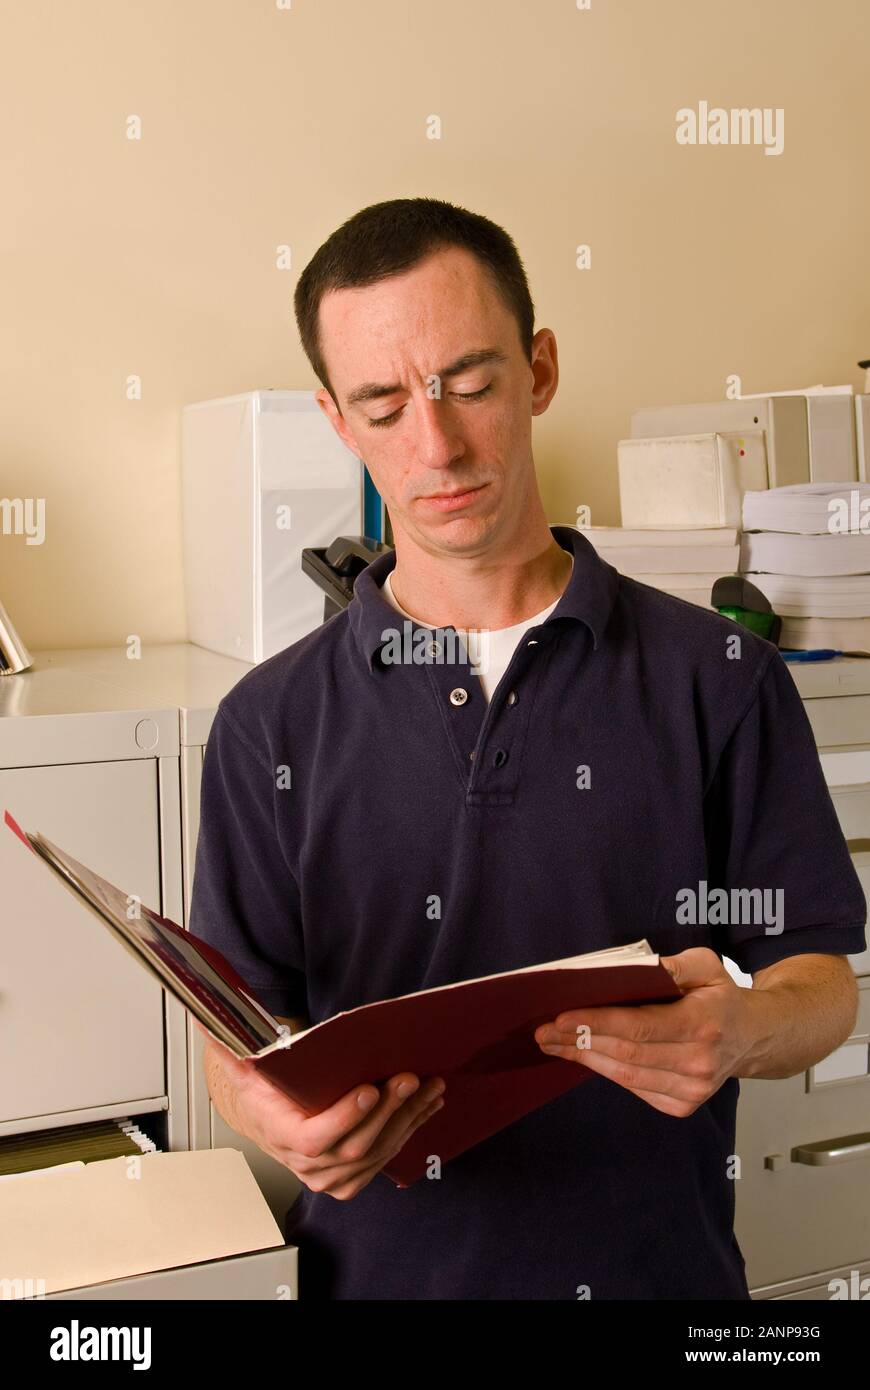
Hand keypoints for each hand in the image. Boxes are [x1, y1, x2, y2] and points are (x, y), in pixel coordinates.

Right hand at [195, 1022, 445, 1197]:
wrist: (267, 1115)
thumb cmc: (261, 1087)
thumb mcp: (240, 1061)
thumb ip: (225, 1038)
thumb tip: (204, 1012)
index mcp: (282, 1136)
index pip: (315, 1139)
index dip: (344, 1117)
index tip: (369, 1088)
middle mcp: (308, 1165)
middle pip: (356, 1145)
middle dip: (389, 1110)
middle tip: (410, 1078)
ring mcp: (333, 1175)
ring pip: (378, 1151)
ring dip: (409, 1118)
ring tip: (430, 1087)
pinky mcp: (353, 1175)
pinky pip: (387, 1156)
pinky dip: (410, 1130)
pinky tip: (427, 1106)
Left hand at [533, 948, 756, 1116]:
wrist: (753, 1037)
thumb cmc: (722, 996)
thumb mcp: (706, 965)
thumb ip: (673, 965)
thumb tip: (634, 971)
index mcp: (703, 1023)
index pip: (640, 1027)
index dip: (598, 1023)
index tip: (562, 1017)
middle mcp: (699, 1062)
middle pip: (626, 1054)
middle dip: (579, 1041)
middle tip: (544, 1030)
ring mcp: (692, 1089)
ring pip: (626, 1076)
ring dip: (585, 1058)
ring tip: (553, 1043)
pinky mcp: (683, 1105)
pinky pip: (635, 1087)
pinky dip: (606, 1070)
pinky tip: (584, 1055)